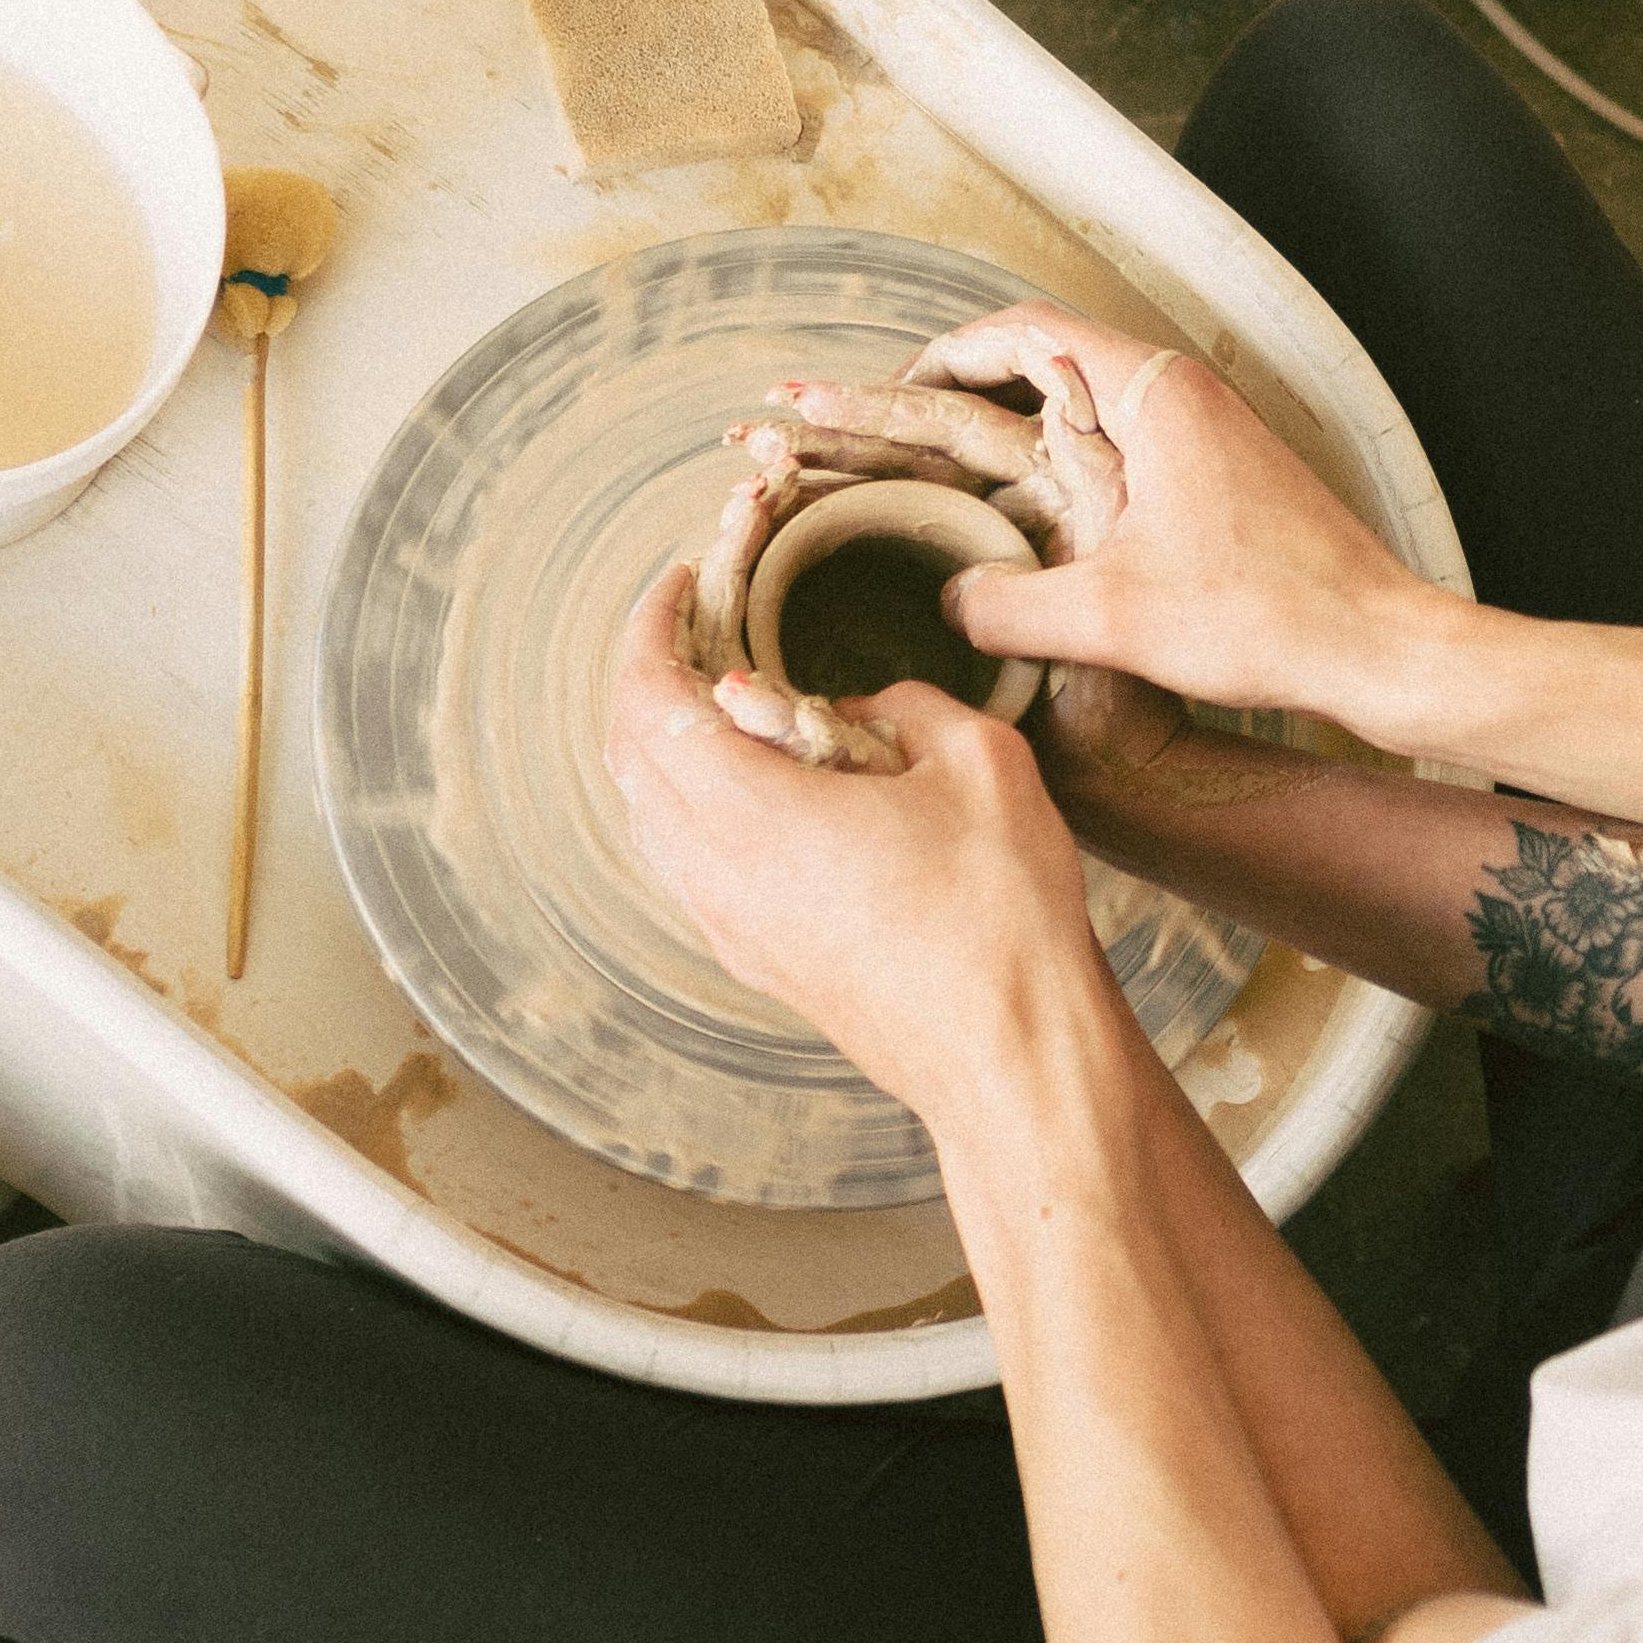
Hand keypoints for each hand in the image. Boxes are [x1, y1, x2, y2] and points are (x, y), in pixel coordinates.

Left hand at [602, 564, 1109, 1111]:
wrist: (1011, 1056)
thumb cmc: (1000, 915)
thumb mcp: (979, 760)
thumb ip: (901, 705)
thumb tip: (858, 711)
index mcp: (752, 812)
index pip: (648, 700)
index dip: (650, 630)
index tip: (680, 586)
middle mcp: (717, 873)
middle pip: (631, 758)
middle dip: (651, 679)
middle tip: (705, 631)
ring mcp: (731, 926)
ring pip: (653, 817)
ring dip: (670, 747)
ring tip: (735, 703)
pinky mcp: (759, 961)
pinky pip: (690, 863)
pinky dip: (698, 803)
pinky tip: (766, 787)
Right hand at [893, 305, 1444, 731]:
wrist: (1378, 645)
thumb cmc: (1265, 618)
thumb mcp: (1111, 618)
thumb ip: (1007, 606)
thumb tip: (949, 602)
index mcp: (1154, 393)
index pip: (1025, 331)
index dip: (946, 354)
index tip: (894, 393)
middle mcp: (1184, 391)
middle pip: (1053, 356)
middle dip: (972, 387)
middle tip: (908, 432)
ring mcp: (1209, 428)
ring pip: (1090, 401)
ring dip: (1021, 426)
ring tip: (956, 474)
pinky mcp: (1225, 470)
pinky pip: (1124, 441)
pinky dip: (1067, 462)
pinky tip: (1037, 521)